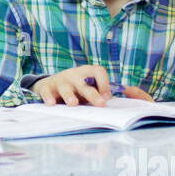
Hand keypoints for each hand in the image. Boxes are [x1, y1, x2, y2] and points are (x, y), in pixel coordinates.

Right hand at [28, 65, 154, 105]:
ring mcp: (60, 80)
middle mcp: (74, 75)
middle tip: (101, 103)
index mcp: (86, 73)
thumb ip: (102, 94)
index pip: (98, 71)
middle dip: (92, 94)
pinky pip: (48, 91)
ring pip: (66, 87)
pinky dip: (49, 97)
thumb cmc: (76, 89)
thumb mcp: (88, 88)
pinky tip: (51, 104)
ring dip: (70, 96)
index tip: (108, 97)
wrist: (50, 84)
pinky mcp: (47, 87)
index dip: (104, 83)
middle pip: (84, 83)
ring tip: (74, 104)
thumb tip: (127, 98)